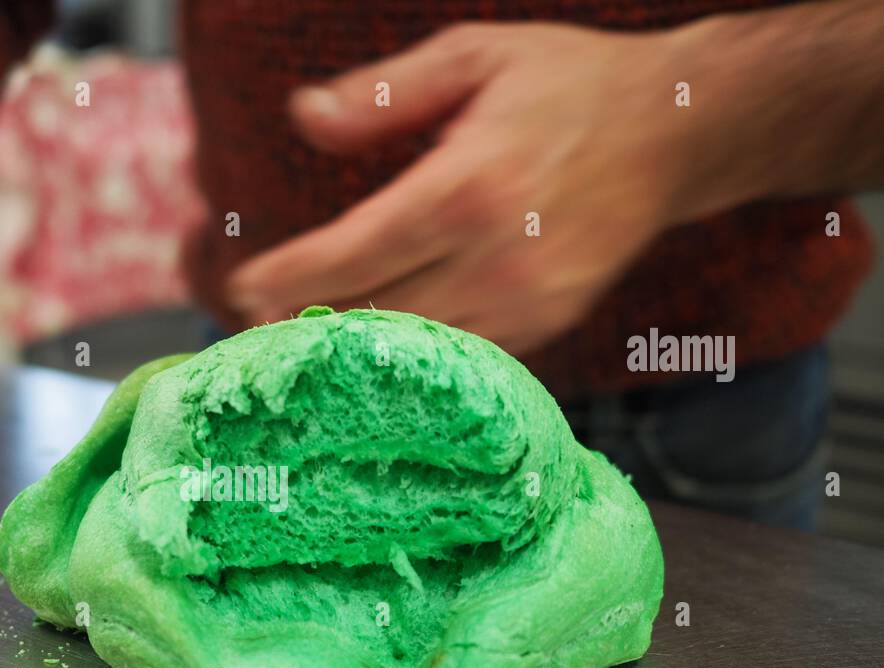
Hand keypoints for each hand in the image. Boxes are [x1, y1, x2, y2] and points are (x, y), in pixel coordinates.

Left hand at [227, 22, 690, 353]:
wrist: (677, 132)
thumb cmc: (567, 85)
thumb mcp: (475, 56)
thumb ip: (384, 92)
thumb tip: (303, 117)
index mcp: (467, 187)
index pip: (354, 253)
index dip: (289, 279)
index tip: (239, 291)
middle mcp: (496, 258)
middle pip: (375, 315)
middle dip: (306, 326)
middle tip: (252, 327)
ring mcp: (525, 303)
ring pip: (415, 351)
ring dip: (351, 353)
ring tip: (298, 346)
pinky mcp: (545, 325)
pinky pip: (459, 358)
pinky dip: (409, 362)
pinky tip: (370, 355)